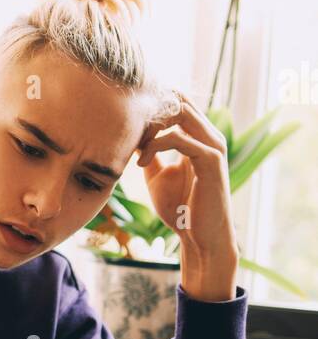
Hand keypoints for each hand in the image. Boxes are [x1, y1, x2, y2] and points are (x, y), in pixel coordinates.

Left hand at [135, 91, 237, 299]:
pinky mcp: (211, 161)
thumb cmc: (180, 209)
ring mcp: (213, 146)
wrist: (199, 238)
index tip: (125, 127)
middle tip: (127, 132)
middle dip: (149, 112)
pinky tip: (141, 164)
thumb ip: (149, 153)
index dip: (150, 106)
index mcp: (199, 137)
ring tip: (134, 146)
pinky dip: (155, 146)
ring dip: (151, 126)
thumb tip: (130, 137)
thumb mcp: (157, 176)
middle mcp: (210, 136)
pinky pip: (179, 138)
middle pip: (179, 100)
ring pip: (181, 112)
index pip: (177, 102)